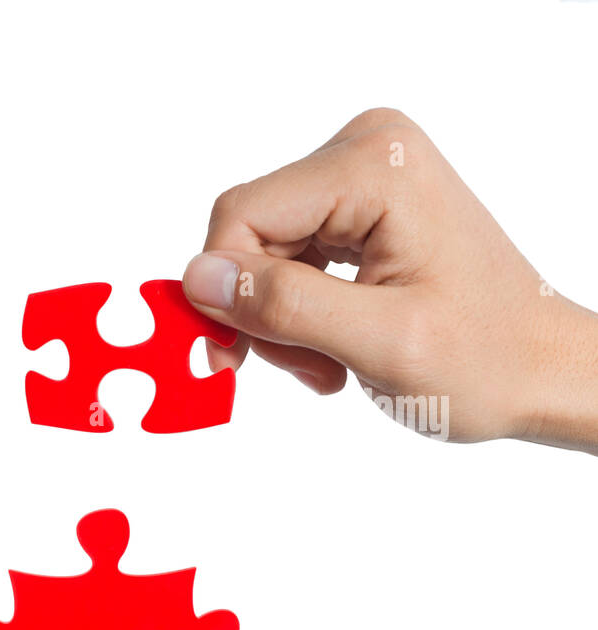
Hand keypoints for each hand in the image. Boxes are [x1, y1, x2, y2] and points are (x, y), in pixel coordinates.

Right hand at [182, 108, 597, 450]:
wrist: (541, 369)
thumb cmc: (486, 359)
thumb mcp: (381, 344)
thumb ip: (287, 306)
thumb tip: (197, 278)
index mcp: (376, 166)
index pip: (242, 214)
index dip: (224, 293)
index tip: (236, 361)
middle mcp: (366, 151)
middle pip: (247, 233)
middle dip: (259, 312)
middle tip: (305, 369)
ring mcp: (361, 175)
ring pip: (259, 252)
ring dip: (278, 322)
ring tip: (326, 365)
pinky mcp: (356, 204)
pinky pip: (285, 257)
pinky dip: (295, 313)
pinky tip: (330, 346)